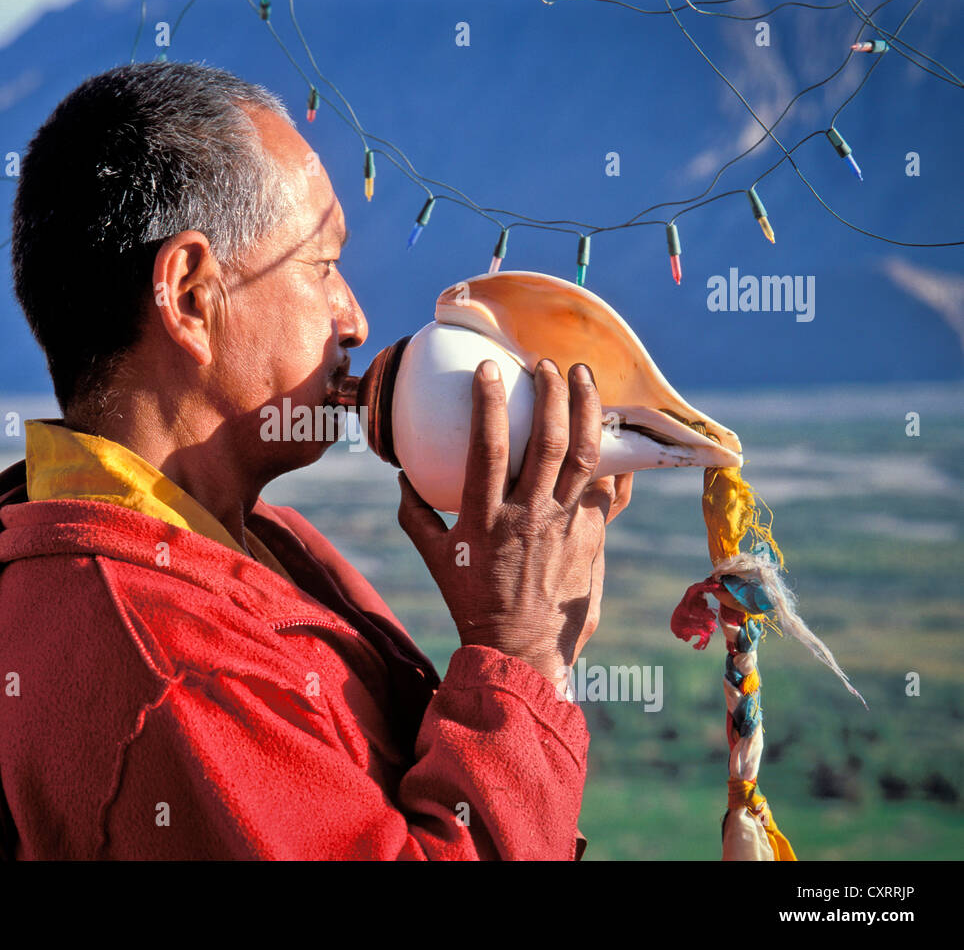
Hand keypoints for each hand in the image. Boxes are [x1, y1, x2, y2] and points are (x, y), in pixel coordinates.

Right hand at [397, 358, 632, 691]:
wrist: (521, 650)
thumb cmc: (472, 603)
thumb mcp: (436, 559)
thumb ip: (416, 516)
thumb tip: (404, 475)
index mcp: (486, 520)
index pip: (487, 448)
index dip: (489, 403)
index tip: (489, 369)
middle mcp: (529, 518)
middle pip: (547, 443)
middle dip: (549, 394)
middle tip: (546, 364)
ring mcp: (565, 527)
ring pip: (585, 458)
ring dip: (586, 409)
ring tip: (583, 376)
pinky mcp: (591, 537)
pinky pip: (608, 489)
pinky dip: (611, 457)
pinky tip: (611, 430)